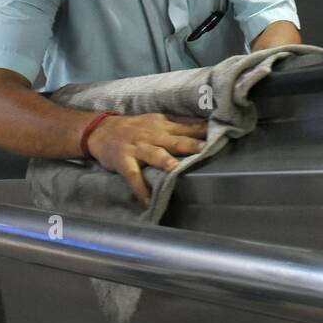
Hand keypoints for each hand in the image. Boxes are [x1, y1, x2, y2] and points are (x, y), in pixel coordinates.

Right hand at [85, 113, 207, 204]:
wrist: (100, 130)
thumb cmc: (134, 127)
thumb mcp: (156, 121)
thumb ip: (178, 125)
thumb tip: (204, 127)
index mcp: (163, 125)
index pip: (187, 127)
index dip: (203, 131)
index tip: (221, 133)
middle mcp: (152, 135)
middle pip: (175, 140)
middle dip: (190, 145)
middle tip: (206, 149)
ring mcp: (138, 148)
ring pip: (155, 155)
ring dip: (165, 162)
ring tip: (175, 170)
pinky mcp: (124, 161)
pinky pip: (133, 177)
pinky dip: (140, 189)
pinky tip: (147, 201)